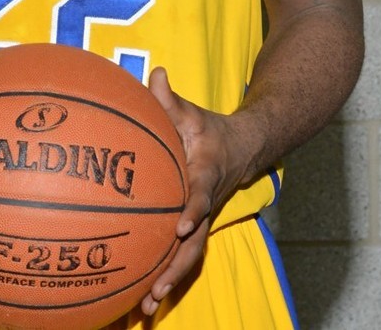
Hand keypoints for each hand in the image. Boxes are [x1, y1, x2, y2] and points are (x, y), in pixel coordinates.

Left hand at [140, 67, 252, 316]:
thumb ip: (170, 98)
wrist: (239, 149)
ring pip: (189, 257)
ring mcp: (202, 221)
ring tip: (146, 308)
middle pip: (195, 241)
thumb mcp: (191, 111)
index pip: (200, 193)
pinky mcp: (193, 230)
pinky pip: (181, 257)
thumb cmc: (206, 129)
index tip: (180, 225)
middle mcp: (206, 204)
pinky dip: (165, 278)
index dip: (192, 208)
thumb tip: (155, 74)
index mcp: (206, 173)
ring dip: (170, 282)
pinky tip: (141, 301)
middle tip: (157, 288)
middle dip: (177, 266)